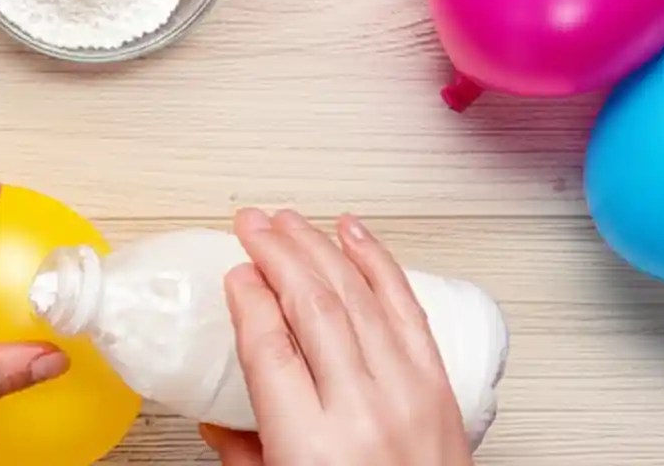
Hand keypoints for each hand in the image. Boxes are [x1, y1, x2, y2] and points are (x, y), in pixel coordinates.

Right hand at [202, 210, 472, 465]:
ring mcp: (409, 397)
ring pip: (358, 296)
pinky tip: (356, 236)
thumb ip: (247, 455)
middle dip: (278, 253)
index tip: (233, 272)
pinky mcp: (441, 390)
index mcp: (312, 446)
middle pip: (312, 307)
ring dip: (320, 248)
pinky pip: (408, 309)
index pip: (270, 344)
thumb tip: (221, 418)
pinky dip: (380, 264)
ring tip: (292, 221)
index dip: (248, 296)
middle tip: (253, 224)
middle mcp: (363, 412)